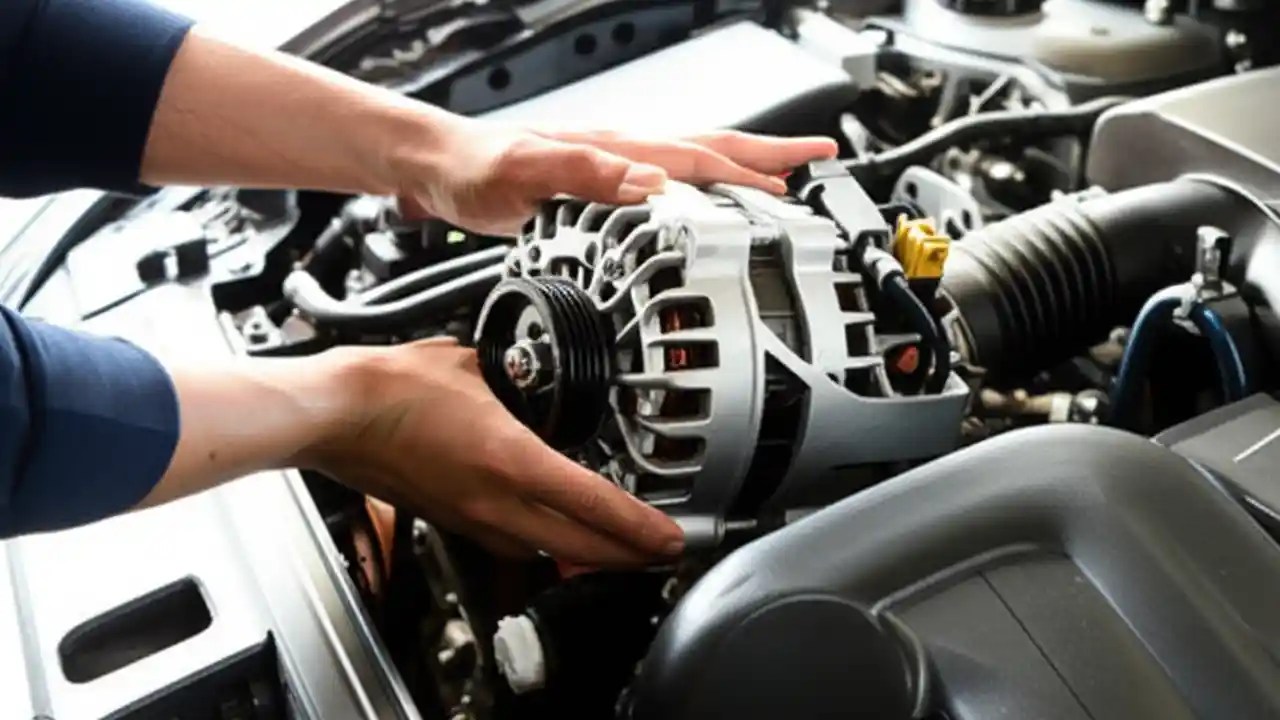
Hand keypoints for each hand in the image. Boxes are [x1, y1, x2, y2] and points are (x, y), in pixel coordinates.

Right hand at [300, 337, 683, 565]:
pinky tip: (559, 536)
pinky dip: (549, 545)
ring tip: (623, 550)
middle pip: (579, 545)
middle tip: (663, 553)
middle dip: (629, 555)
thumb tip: (533, 372)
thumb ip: (516, 377)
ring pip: (548, 550)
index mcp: (508, 457)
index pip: (592, 502)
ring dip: (590, 554)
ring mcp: (472, 516)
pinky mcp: (454, 519)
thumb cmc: (391, 386)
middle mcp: (494, 498)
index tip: (670, 538)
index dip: (639, 527)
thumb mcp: (474, 365)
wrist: (336, 414)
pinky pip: (515, 542)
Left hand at [393, 120, 838, 234]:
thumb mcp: (525, 173)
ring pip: (694, 165)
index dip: (752, 170)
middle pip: (711, 151)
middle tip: (820, 161)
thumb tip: (652, 185)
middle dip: (769, 157)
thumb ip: (585, 175)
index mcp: (616, 149)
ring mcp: (614, 169)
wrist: (437, 167)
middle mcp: (622, 153)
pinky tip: (708, 209)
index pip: (699, 158)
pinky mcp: (599, 190)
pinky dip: (702, 192)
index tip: (797, 180)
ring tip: (784, 182)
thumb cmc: (473, 169)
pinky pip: (668, 186)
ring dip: (742, 171)